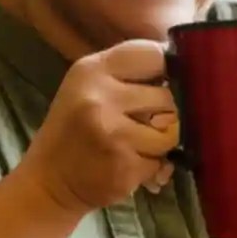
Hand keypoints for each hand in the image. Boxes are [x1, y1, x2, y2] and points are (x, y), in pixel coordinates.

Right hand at [16, 40, 178, 215]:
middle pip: (169, 97)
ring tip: (135, 147)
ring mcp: (113, 132)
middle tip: (140, 125)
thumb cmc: (76, 132)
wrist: (48, 183)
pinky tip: (128, 166)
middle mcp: (100, 96)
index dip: (169, 70)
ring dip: (161, 144)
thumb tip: (188, 70)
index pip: (154, 54)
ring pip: (172, 132)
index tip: (165, 83)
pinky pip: (163, 161)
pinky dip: (153, 167)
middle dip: (164, 115)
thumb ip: (131, 76)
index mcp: (92, 70)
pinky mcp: (124, 164)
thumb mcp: (91, 89)